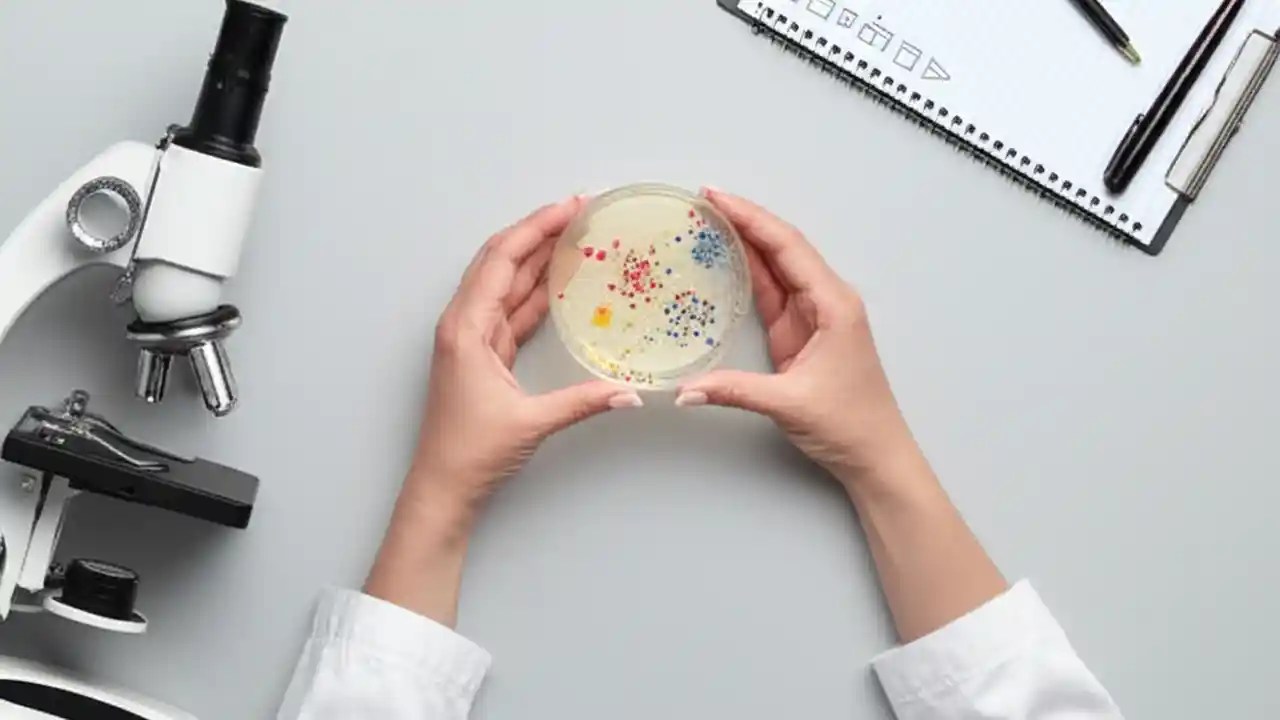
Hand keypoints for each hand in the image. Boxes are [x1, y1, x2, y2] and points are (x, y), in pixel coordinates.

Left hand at [410, 195, 643, 509]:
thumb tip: (630, 392)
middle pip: (501, 260)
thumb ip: (583, 402)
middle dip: (539, 231)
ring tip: (576, 235)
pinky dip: (537, 291)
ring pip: (507, 283)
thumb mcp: (531, 423)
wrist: (442, 487)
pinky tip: (561, 279)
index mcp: (465, 328)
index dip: (537, 227)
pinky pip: (512, 309)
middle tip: (580, 210)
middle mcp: (464, 324)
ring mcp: (473, 338)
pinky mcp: (484, 355)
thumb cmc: (471, 453)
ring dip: (538, 257)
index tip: (571, 206)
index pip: (501, 259)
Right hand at [676, 189, 918, 490]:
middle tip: (704, 201)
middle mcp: (827, 301)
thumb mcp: (789, 404)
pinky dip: (750, 273)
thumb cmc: (850, 425)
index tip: (716, 198)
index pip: (787, 247)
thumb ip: (734, 391)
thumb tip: (685, 391)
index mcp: (833, 305)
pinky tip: (726, 259)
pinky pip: (773, 293)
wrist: (877, 455)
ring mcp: (814, 316)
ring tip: (709, 221)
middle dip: (745, 220)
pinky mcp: (801, 334)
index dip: (750, 218)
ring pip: (777, 267)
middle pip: (782, 248)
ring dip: (746, 242)